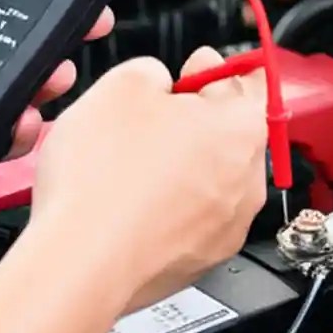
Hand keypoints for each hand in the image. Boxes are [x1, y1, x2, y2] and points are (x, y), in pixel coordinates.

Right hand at [27, 48, 267, 313]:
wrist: (81, 262)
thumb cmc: (103, 181)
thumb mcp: (121, 85)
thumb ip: (154, 70)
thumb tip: (160, 83)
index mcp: (240, 127)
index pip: (250, 81)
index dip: (214, 69)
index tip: (195, 69)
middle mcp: (247, 180)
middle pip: (227, 133)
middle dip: (191, 122)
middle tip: (146, 120)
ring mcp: (227, 226)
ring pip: (208, 179)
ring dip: (178, 168)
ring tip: (128, 168)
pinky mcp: (201, 259)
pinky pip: (191, 219)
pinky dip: (167, 208)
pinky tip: (129, 204)